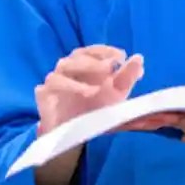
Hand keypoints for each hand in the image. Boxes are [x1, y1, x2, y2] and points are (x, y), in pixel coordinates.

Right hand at [34, 45, 175, 134]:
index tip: (121, 57)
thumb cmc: (95, 109)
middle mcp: (69, 68)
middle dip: (94, 62)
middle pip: (77, 56)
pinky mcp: (44, 95)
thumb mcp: (116, 96)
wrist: (73, 134)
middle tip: (110, 68)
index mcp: (86, 63)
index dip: (106, 51)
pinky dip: (66, 89)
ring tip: (95, 90)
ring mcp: (55, 80)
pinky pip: (50, 87)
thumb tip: (140, 60)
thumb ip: (127, 79)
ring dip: (79, 79)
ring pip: (62, 69)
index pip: (93, 50)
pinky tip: (81, 96)